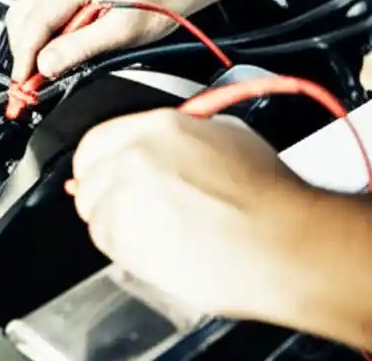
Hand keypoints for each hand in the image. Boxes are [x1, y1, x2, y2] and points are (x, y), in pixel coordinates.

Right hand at [5, 0, 214, 81]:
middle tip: (29, 80)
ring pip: (27, 12)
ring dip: (29, 43)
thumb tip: (46, 65)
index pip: (36, 20)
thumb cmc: (161, 1)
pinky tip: (52, 50)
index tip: (23, 81)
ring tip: (40, 69)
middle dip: (23, 50)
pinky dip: (40, 34)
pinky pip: (41, 9)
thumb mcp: (124, 31)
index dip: (26, 54)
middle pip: (23, 14)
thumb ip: (81, 47)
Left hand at [71, 109, 314, 319]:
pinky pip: (104, 239)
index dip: (99, 162)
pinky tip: (156, 247)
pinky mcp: (123, 235)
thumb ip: (182, 136)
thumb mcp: (227, 137)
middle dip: (104, 192)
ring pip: (94, 210)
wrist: (284, 243)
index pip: (96, 141)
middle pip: (90, 176)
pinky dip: (123, 246)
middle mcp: (132, 156)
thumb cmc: (271, 198)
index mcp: (157, 128)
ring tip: (157, 232)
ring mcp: (123, 195)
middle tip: (132, 208)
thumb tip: (163, 144)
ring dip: (116, 221)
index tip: (102, 174)